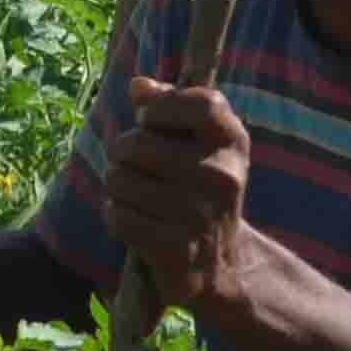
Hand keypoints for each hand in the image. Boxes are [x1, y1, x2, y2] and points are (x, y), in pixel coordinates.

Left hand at [99, 76, 257, 308]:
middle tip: (135, 167)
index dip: (161, 106)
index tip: (150, 121)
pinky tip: (136, 222)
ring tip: (138, 196)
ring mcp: (201, 214)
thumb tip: (139, 85)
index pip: (199, 102)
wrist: (221, 264)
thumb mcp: (196, 145)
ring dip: (117, 187)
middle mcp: (223, 177)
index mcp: (233, 142)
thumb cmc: (198, 190)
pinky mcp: (177, 248)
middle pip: (136, 143)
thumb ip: (168, 109)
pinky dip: (117, 217)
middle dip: (122, 153)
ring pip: (119, 179)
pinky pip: (117, 216)